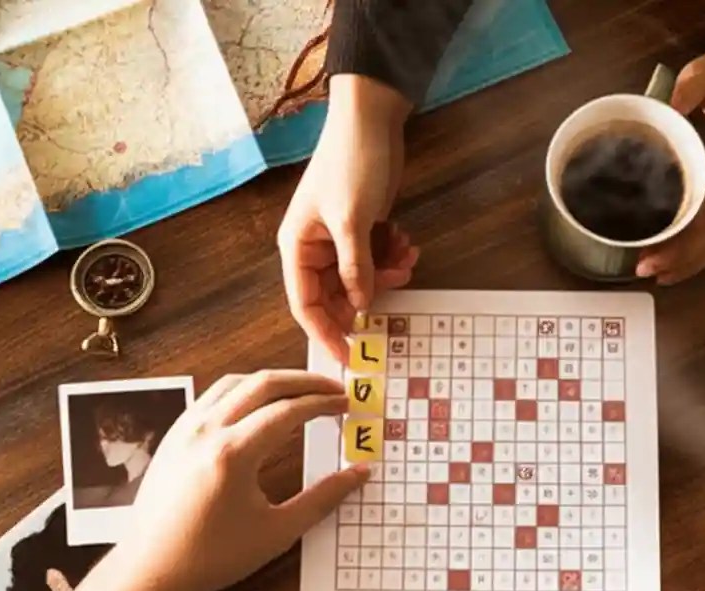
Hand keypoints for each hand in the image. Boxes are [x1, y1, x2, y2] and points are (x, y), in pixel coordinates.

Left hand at [117, 371, 368, 590]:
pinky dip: (242, 391)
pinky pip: (212, 397)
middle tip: (332, 388)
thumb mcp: (278, 531)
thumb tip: (358, 474)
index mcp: (233, 452)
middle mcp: (206, 430)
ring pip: (234, 383)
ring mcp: (185, 428)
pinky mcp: (173, 435)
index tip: (346, 403)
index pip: (288, 409)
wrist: (153, 570)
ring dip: (271, 381)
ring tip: (299, 392)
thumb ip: (323, 498)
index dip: (323, 402)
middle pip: (263, 383)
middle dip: (304, 381)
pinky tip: (257, 408)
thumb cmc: (214, 556)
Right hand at [278, 75, 419, 363]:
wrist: (372, 120)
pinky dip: (392, 257)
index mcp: (297, 247)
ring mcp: (338, 240)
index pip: (304, 306)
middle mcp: (313, 248)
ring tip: (406, 255)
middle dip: (366, 297)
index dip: (326, 333)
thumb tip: (361, 306)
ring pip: (360, 279)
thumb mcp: (353, 220)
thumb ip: (355, 268)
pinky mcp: (362, 230)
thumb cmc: (351, 164)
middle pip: (336, 297)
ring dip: (386, 274)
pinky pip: (375, 260)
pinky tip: (407, 242)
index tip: (350, 357)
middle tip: (394, 297)